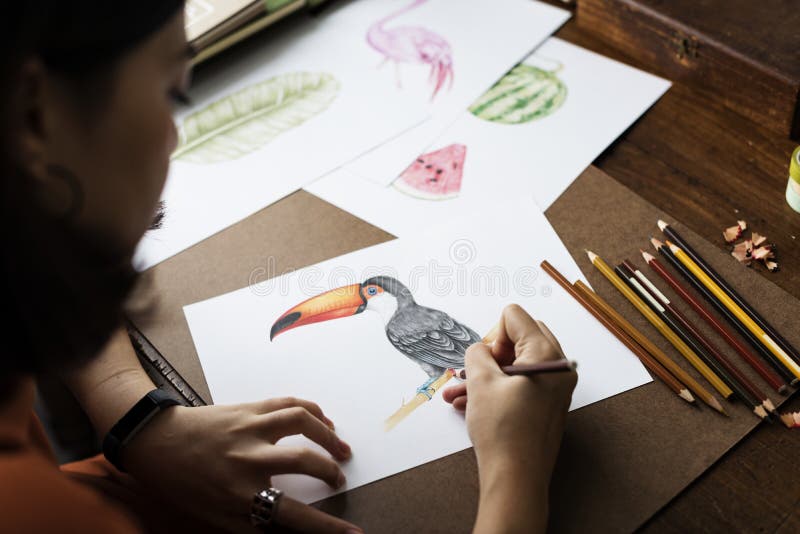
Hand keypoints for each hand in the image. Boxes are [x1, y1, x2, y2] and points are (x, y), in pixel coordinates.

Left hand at [122, 397, 361, 533]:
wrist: (158, 442)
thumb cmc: (185, 483)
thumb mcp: (216, 517)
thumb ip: (253, 528)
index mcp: (240, 493)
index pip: (295, 514)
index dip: (328, 528)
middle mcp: (249, 458)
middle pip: (305, 461)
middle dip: (330, 471)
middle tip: (339, 480)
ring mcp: (250, 428)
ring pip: (301, 421)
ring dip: (328, 435)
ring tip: (341, 448)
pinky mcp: (249, 408)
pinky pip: (289, 403)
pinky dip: (313, 411)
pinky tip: (323, 421)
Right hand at [442, 304, 576, 532]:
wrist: (515, 478)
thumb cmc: (502, 431)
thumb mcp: (480, 381)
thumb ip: (478, 352)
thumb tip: (482, 350)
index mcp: (547, 355)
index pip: (515, 317)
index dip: (492, 335)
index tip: (485, 360)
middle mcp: (558, 368)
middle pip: (521, 337)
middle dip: (492, 352)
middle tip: (477, 371)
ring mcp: (556, 388)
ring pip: (517, 365)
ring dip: (487, 374)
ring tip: (459, 392)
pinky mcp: (548, 406)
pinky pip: (521, 384)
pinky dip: (497, 389)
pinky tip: (469, 404)